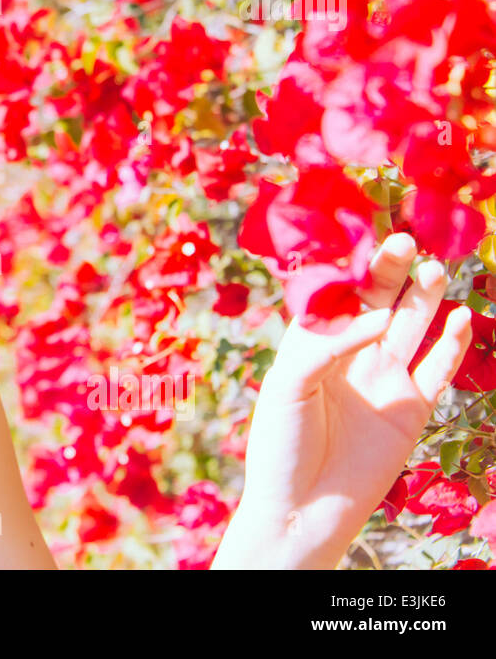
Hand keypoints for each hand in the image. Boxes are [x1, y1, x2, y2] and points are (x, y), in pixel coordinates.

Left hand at [216, 232, 474, 567]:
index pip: (335, 294)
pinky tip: (459, 316)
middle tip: (406, 240)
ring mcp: (383, 379)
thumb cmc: (281, 442)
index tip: (364, 234)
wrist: (303, 506)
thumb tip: (381, 315)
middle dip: (390, 270)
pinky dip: (451, 342)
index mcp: (310, 343)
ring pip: (410, 326)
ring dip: (423, 296)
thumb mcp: (291, 383)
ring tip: (434, 267)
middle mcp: (350, 354)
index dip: (351, 266)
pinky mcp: (412, 408)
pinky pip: (437, 368)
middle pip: (377, 301)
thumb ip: (331, 344)